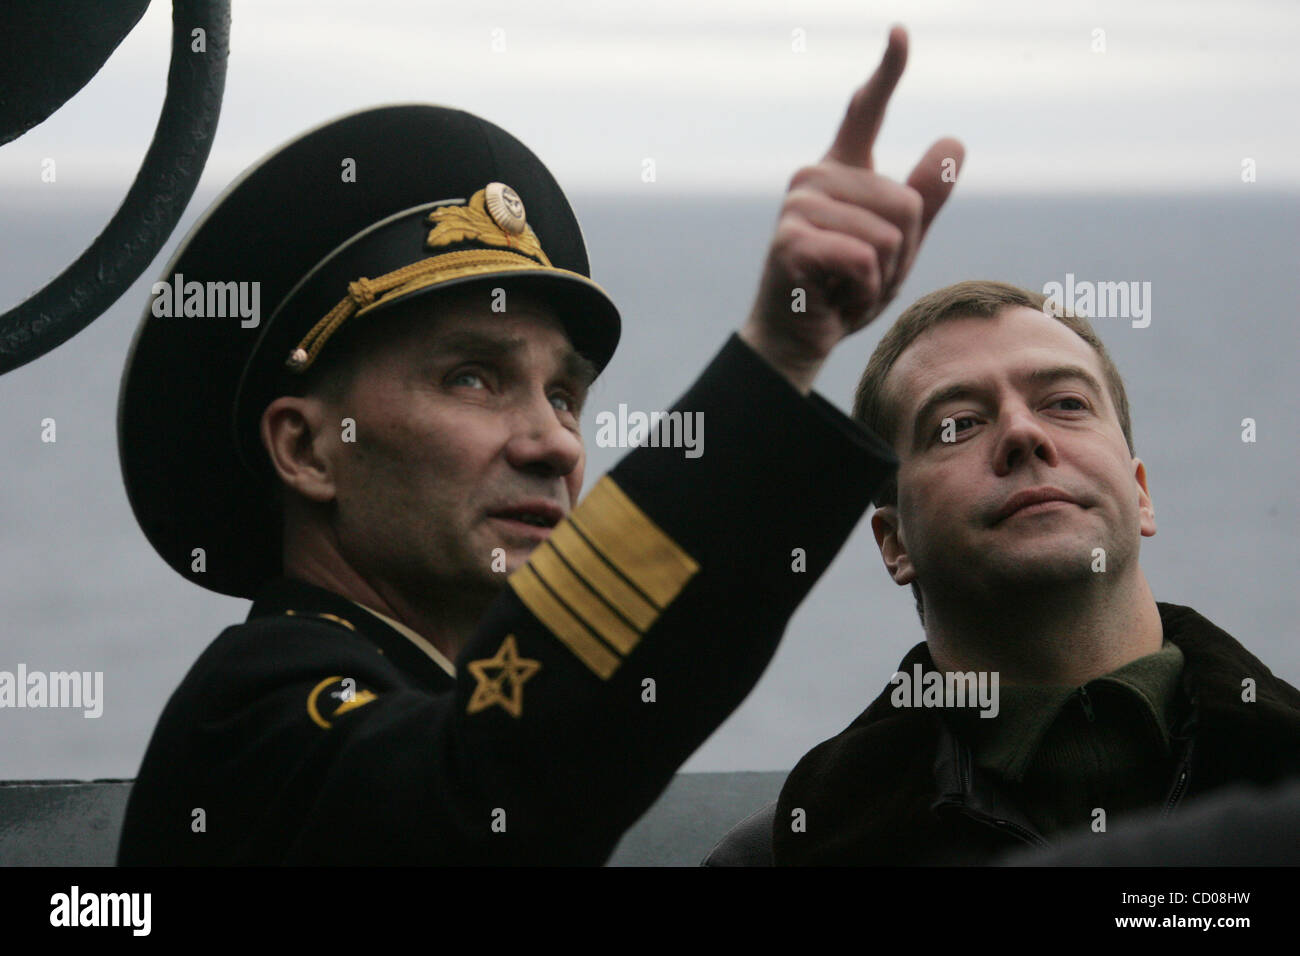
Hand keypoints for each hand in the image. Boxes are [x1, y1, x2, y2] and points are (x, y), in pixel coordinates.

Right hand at [740, 25, 963, 392]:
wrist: (798, 337)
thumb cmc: (845, 289)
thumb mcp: (898, 244)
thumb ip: (924, 198)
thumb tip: (954, 141)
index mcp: (841, 170)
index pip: (865, 111)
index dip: (887, 72)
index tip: (900, 31)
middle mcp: (815, 176)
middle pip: (906, 203)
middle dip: (900, 254)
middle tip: (862, 276)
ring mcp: (799, 205)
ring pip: (888, 234)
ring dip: (881, 277)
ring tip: (846, 286)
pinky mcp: (792, 238)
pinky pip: (864, 258)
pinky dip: (863, 290)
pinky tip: (835, 297)